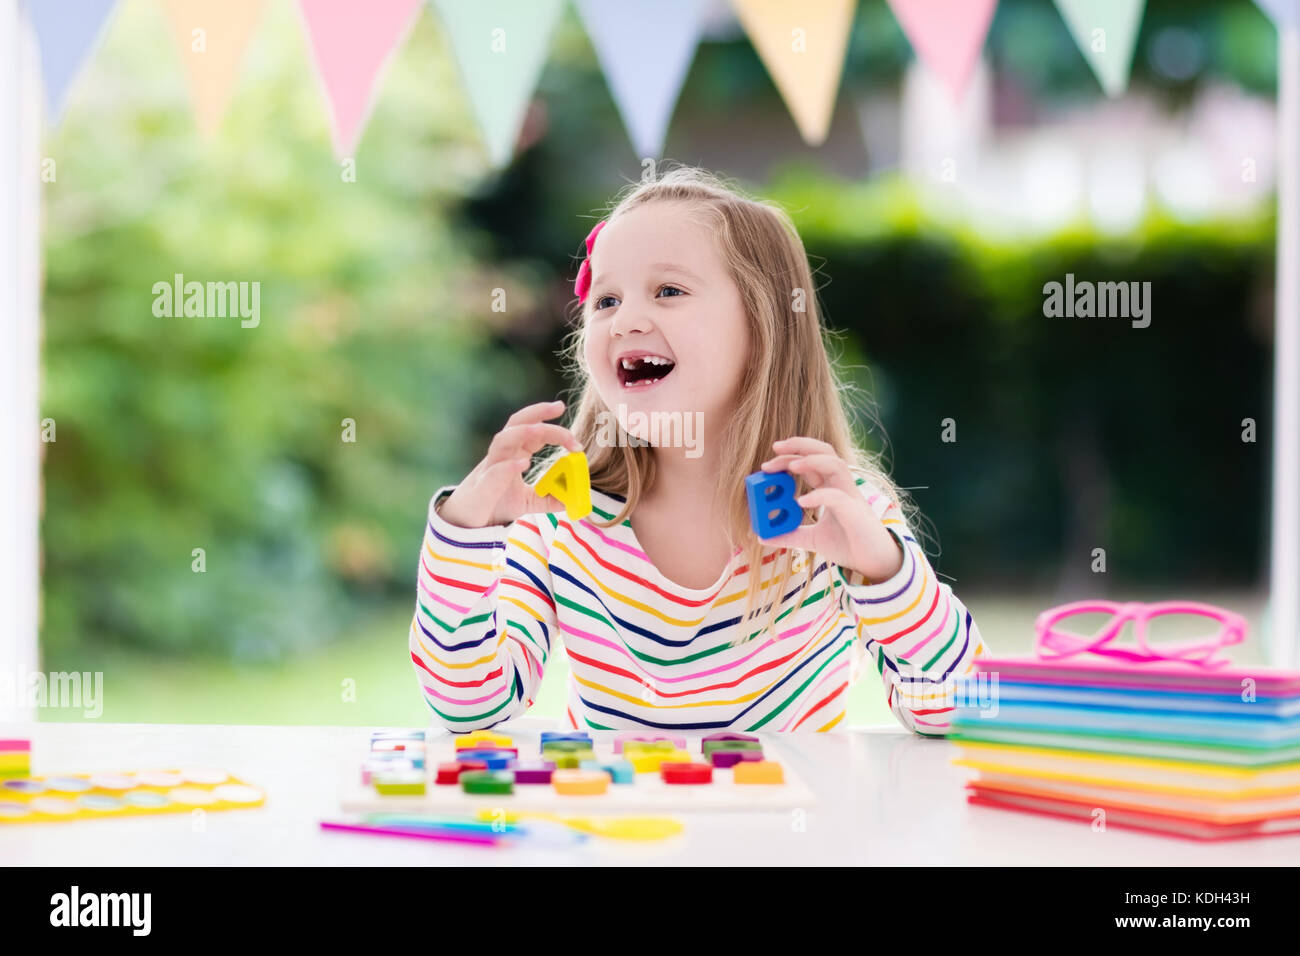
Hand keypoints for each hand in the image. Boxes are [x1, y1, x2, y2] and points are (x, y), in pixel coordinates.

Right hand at [438, 400, 582, 528]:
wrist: (465, 524)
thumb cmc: (494, 504)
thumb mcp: (526, 501)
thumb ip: (548, 498)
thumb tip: (573, 499)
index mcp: (511, 454)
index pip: (528, 427)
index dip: (543, 415)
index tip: (561, 407)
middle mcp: (499, 456)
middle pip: (516, 425)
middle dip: (537, 414)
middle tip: (560, 410)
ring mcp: (488, 471)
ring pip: (502, 442)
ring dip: (523, 433)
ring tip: (543, 430)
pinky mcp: (481, 491)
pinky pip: (493, 474)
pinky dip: (508, 467)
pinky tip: (524, 463)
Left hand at [759, 437, 903, 581]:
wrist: (873, 564)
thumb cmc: (849, 545)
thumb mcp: (812, 539)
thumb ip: (791, 534)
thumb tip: (763, 536)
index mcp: (832, 488)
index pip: (811, 462)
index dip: (791, 456)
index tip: (767, 463)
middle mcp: (842, 487)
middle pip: (824, 452)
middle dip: (799, 446)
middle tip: (775, 449)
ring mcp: (850, 497)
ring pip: (836, 465)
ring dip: (812, 461)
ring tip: (791, 466)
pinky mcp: (855, 513)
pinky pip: (838, 496)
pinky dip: (819, 495)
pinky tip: (801, 501)